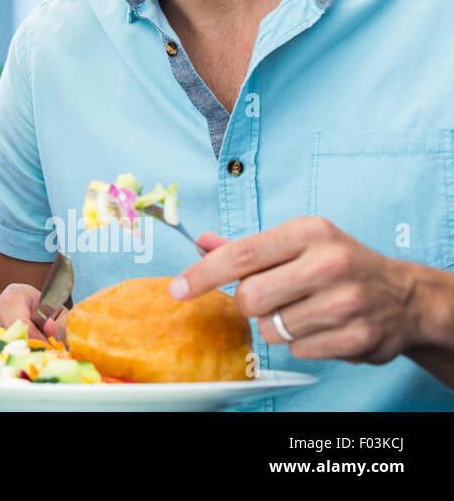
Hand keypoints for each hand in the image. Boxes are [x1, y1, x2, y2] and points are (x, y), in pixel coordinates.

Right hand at [0, 283, 65, 353]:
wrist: (43, 340)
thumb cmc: (54, 332)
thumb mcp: (63, 327)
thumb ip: (61, 327)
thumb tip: (49, 329)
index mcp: (18, 294)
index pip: (10, 301)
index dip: (25, 326)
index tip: (41, 345)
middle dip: (5, 340)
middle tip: (23, 357)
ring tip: (8, 364)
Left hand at [171, 217, 420, 363]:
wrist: (403, 297)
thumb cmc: (338, 264)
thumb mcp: (298, 242)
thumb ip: (247, 247)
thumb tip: (199, 241)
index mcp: (308, 232)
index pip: (241, 255)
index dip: (203, 274)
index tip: (177, 289)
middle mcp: (329, 263)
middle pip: (250, 297)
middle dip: (247, 304)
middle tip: (268, 298)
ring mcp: (346, 302)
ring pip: (271, 329)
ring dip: (277, 325)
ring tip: (304, 310)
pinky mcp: (357, 337)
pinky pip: (298, 350)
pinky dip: (301, 343)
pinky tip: (322, 327)